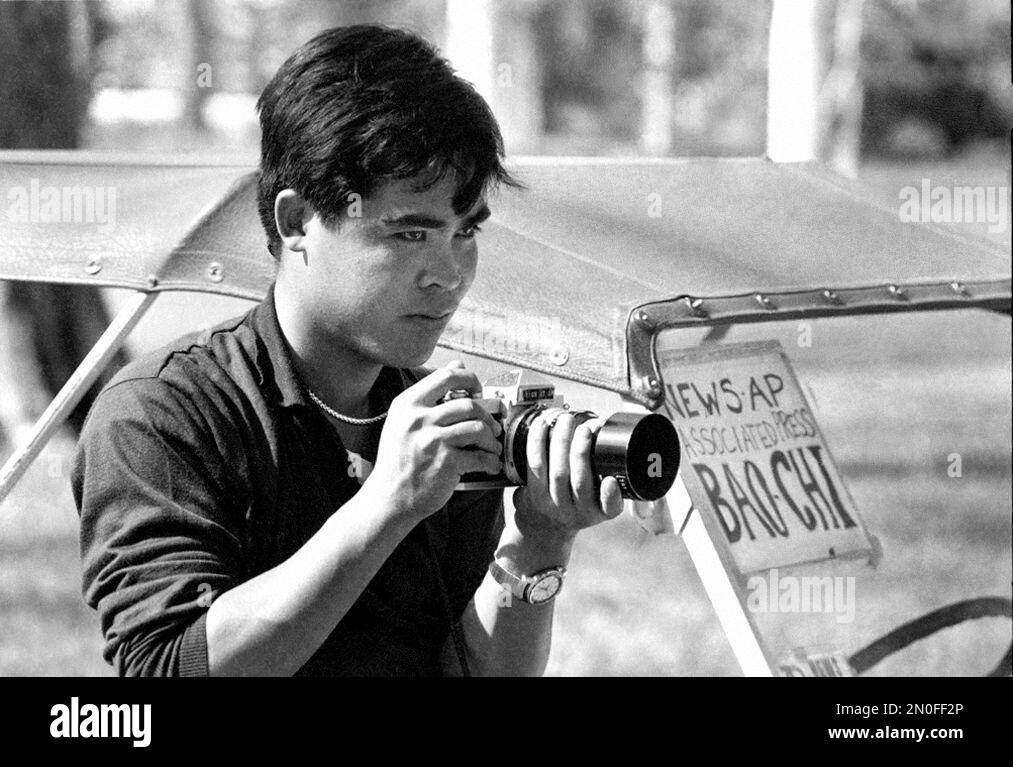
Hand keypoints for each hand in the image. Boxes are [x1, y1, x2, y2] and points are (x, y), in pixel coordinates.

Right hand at [363, 360, 502, 520]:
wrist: (389, 498)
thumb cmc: (398, 460)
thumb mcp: (404, 421)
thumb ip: (430, 394)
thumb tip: (456, 364)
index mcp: (408, 404)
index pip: (447, 376)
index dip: (470, 379)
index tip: (478, 392)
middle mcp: (418, 418)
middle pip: (468, 404)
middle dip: (487, 415)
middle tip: (492, 426)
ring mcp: (432, 440)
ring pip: (478, 427)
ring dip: (491, 439)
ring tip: (491, 447)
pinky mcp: (445, 462)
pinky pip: (480, 456)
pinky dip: (490, 461)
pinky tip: (489, 465)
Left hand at [510, 410, 623, 539]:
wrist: (547, 523)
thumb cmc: (580, 499)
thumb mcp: (600, 499)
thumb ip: (609, 471)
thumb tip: (602, 424)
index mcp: (600, 511)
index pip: (609, 507)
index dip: (610, 496)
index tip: (610, 480)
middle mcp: (578, 512)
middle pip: (580, 482)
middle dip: (582, 452)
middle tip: (585, 429)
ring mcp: (554, 504)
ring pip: (557, 472)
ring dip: (561, 442)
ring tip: (566, 420)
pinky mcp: (534, 494)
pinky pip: (535, 465)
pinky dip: (538, 443)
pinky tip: (542, 425)